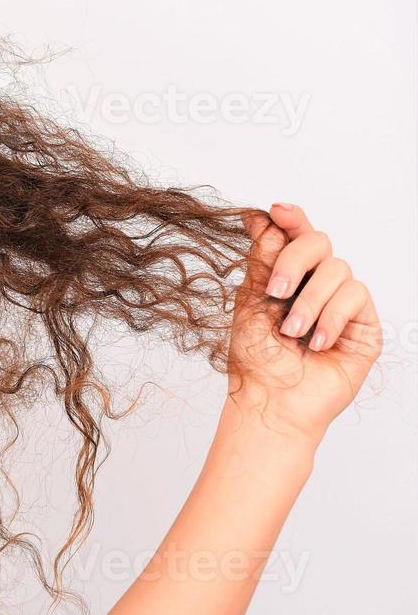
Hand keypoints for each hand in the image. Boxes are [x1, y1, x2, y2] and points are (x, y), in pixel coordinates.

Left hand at [227, 202, 380, 440]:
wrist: (271, 404)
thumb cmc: (256, 362)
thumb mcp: (250, 304)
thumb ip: (262, 263)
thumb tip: (263, 220)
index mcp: (285, 277)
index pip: (294, 236)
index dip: (290, 218)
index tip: (275, 210)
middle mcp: (315, 285)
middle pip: (319, 242)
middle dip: (295, 260)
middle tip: (275, 291)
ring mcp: (341, 303)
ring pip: (338, 269)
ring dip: (310, 301)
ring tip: (291, 332)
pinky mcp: (363, 324)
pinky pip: (356, 297)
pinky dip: (331, 318)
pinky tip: (316, 343)